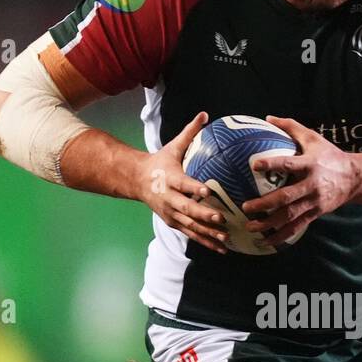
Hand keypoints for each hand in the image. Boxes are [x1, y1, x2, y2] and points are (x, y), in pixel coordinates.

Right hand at [133, 112, 228, 253]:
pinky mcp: (173, 222)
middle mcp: (170, 199)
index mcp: (170, 179)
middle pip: (188, 209)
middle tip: (221, 218)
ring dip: (208, 233)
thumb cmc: (160, 162)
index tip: (206, 190)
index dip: (194, 188)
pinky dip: (206, 241)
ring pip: (190, 226)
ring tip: (225, 238)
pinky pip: (191, 234)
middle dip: (204, 215)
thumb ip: (189, 132)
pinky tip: (221, 247)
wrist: (136, 180)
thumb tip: (204, 114)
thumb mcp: (172, 147)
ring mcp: (171, 213)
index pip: (183, 184)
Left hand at [243, 116, 359, 246]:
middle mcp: (312, 185)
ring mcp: (314, 202)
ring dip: (269, 223)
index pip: (289, 164)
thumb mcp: (313, 138)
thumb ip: (291, 127)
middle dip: (265, 204)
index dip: (273, 164)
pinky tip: (266, 241)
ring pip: (290, 216)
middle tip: (245, 207)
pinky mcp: (316, 213)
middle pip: (286, 197)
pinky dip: (282, 236)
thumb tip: (268, 118)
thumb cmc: (330, 155)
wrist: (355, 178)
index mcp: (310, 164)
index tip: (255, 165)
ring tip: (250, 227)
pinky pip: (297, 227)